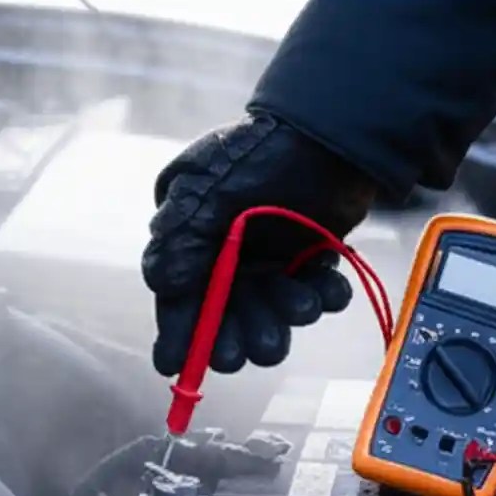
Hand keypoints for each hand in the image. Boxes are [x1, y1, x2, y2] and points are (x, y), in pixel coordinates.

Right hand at [142, 110, 377, 375]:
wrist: (333, 128)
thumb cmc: (261, 149)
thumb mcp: (210, 184)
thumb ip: (185, 236)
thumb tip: (162, 285)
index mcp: (192, 235)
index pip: (178, 295)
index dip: (177, 333)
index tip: (173, 368)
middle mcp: (226, 253)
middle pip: (223, 315)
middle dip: (237, 334)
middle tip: (252, 348)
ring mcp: (268, 259)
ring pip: (268, 314)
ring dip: (283, 318)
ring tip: (303, 304)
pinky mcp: (307, 260)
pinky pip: (310, 297)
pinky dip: (322, 299)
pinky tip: (330, 287)